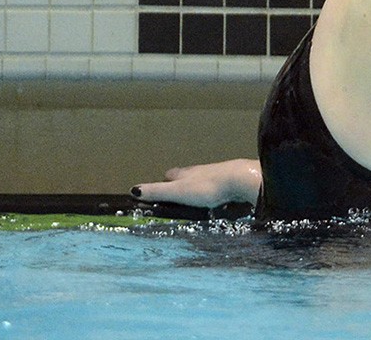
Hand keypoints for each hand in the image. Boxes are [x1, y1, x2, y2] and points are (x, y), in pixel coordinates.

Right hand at [131, 159, 261, 207]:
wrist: (237, 179)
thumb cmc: (205, 187)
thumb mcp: (178, 192)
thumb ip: (158, 191)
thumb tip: (134, 189)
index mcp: (185, 173)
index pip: (171, 174)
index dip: (166, 180)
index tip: (162, 184)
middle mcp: (198, 171)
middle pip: (187, 175)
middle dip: (181, 182)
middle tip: (177, 192)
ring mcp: (214, 175)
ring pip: (201, 179)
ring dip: (197, 187)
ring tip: (194, 197)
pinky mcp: (228, 181)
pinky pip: (216, 186)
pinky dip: (212, 192)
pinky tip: (215, 199)